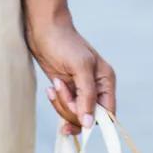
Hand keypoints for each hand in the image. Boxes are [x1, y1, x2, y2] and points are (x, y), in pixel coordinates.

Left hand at [27, 9, 114, 137]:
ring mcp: (80, 91)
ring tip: (55, 84)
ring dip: (62, 103)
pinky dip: (57, 102)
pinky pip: (64, 108)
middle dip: (72, 108)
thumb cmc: (65, 42)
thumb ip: (87, 96)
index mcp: (105, 81)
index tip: (78, 119)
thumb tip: (89, 123)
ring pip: (75, 114)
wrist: (44, 30)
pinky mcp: (67, 91)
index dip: (95, 120)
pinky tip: (51, 89)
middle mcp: (96, 88)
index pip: (108, 113)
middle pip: (89, 117)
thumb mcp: (80, 67)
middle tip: (60, 88)